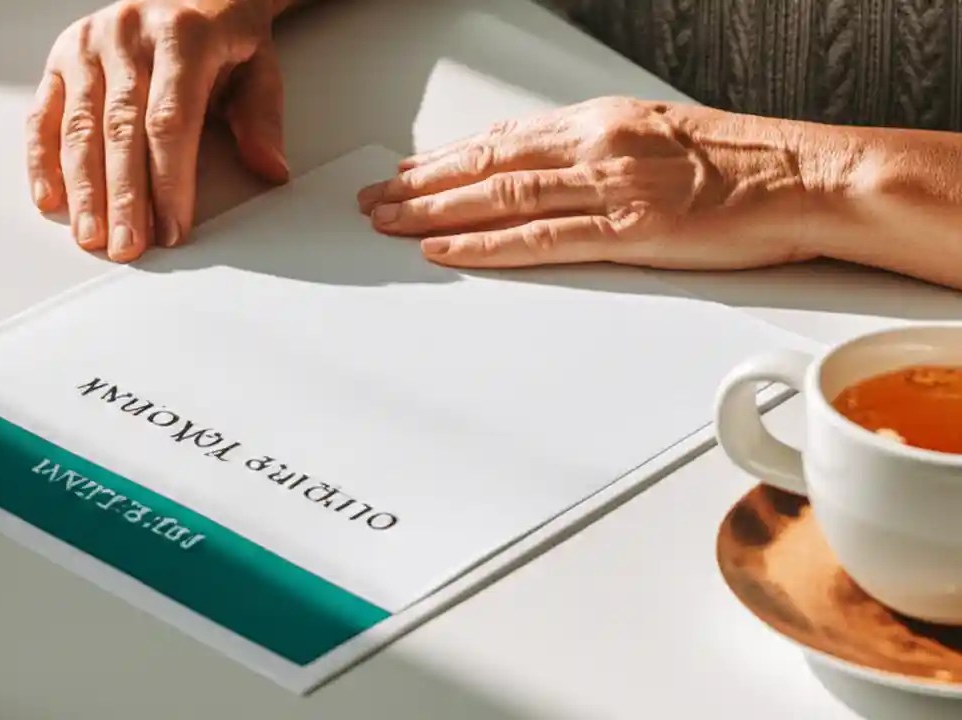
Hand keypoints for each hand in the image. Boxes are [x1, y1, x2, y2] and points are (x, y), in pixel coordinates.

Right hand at [27, 0, 289, 262]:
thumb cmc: (222, 37)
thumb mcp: (258, 67)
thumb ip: (261, 118)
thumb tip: (269, 169)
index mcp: (181, 36)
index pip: (170, 120)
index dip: (169, 181)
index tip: (172, 227)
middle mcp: (127, 36)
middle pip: (121, 129)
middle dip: (124, 197)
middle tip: (128, 245)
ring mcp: (88, 46)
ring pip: (80, 127)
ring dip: (84, 189)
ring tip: (93, 237)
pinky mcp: (61, 59)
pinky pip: (45, 115)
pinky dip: (43, 160)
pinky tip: (51, 199)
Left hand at [359, 96, 832, 269]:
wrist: (804, 177)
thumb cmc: (740, 163)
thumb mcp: (656, 139)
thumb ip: (599, 154)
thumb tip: (551, 170)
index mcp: (600, 123)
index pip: (504, 142)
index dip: (447, 159)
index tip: (410, 172)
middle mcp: (595, 146)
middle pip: (488, 166)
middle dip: (423, 185)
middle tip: (375, 201)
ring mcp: (609, 186)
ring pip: (501, 198)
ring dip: (436, 212)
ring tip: (390, 224)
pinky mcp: (629, 229)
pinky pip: (541, 239)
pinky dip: (486, 245)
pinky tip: (446, 250)